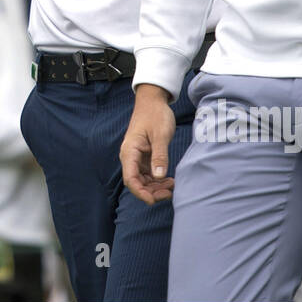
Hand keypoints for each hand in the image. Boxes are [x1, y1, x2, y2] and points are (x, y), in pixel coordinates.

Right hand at [120, 84, 176, 205]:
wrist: (153, 101)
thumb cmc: (155, 115)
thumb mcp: (160, 135)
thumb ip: (160, 155)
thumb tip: (159, 176)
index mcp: (130, 151)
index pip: (130, 179)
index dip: (140, 193)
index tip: (153, 201)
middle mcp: (130, 156)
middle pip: (136, 182)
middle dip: (151, 192)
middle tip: (169, 193)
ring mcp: (137, 157)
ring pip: (143, 180)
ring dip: (155, 187)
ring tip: (172, 187)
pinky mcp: (144, 156)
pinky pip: (148, 173)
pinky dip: (157, 179)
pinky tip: (169, 180)